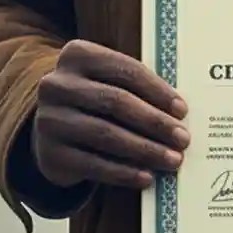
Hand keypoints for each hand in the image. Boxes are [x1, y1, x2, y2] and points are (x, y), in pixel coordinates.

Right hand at [31, 40, 189, 188]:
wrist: (53, 131)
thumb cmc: (96, 102)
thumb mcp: (111, 84)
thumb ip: (138, 89)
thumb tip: (180, 114)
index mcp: (78, 55)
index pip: (125, 70)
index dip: (157, 91)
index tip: (182, 110)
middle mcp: (57, 84)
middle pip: (116, 101)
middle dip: (155, 122)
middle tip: (182, 139)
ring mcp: (50, 119)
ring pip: (106, 134)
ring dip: (145, 149)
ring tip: (172, 159)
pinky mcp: (50, 153)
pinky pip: (93, 164)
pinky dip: (124, 172)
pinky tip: (146, 177)